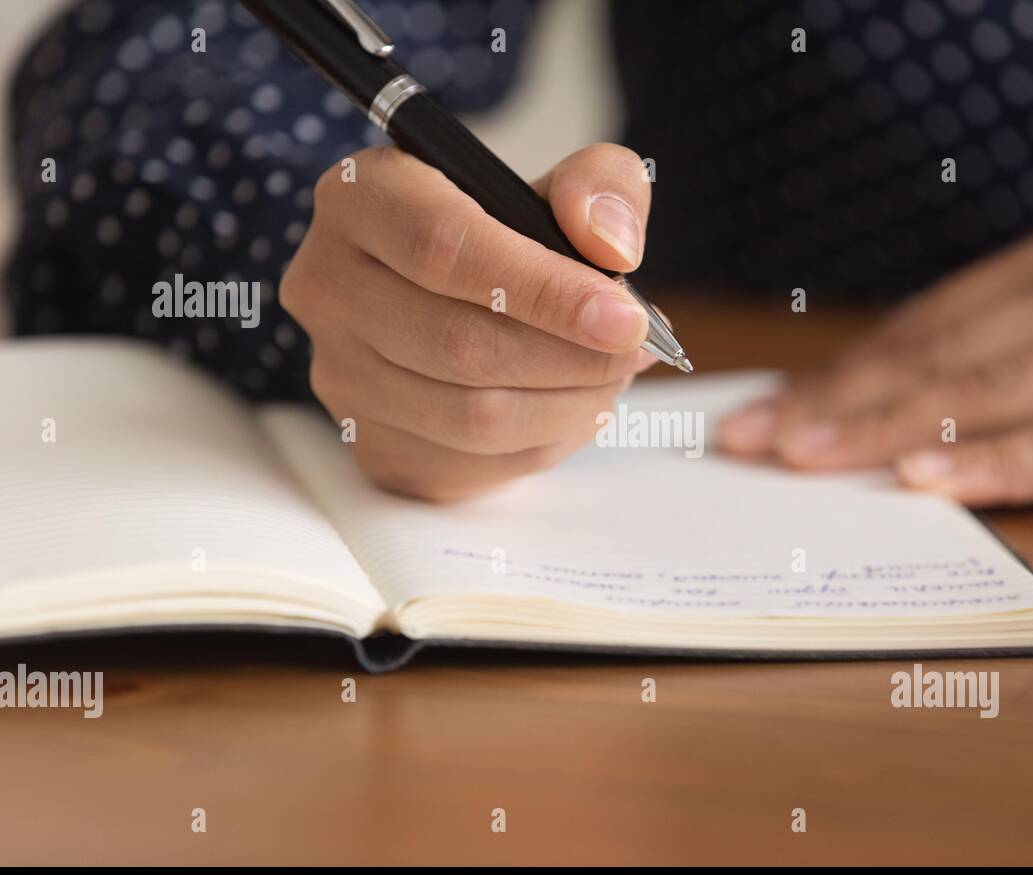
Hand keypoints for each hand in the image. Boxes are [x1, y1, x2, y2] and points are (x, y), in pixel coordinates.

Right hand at [280, 143, 653, 500]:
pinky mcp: (373, 445)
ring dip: (569, 405)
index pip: (447, 250)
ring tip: (613, 374)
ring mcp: (341, 376)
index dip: (547, 292)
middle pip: (461, 346)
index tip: (627, 319)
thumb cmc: (507, 233)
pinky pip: (475, 466)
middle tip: (635, 349)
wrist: (448, 291)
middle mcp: (328, 287)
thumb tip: (612, 248)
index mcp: (362, 198)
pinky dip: (547, 442)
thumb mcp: (560, 182)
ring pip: (471, 418)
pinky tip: (575, 406)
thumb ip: (600, 189)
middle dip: (573, 358)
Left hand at [718, 210, 1032, 505]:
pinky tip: (930, 482)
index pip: (922, 326)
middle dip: (833, 404)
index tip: (764, 412)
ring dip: (885, 432)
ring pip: (989, 395)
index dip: (835, 373)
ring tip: (805, 461)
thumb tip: (883, 403)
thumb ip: (1007, 346)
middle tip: (752, 443)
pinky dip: (998, 466)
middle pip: (937, 356)